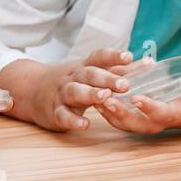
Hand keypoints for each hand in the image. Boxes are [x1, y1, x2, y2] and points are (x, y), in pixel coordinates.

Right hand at [0, 48, 136, 131]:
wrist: (31, 90)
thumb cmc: (71, 81)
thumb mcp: (90, 72)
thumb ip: (119, 69)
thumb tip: (149, 63)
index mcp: (84, 67)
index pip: (98, 57)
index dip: (113, 56)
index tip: (129, 56)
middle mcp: (73, 78)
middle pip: (89, 74)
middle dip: (106, 78)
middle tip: (124, 85)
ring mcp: (62, 94)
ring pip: (75, 92)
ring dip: (90, 94)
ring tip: (105, 97)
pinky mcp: (55, 112)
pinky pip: (63, 116)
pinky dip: (73, 120)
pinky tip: (85, 124)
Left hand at [100, 62, 180, 132]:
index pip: (165, 114)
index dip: (152, 108)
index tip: (137, 98)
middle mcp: (169, 119)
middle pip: (141, 125)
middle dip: (122, 116)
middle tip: (105, 101)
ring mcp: (160, 119)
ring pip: (133, 125)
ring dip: (114, 115)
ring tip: (96, 100)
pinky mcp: (154, 114)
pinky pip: (132, 118)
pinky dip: (116, 112)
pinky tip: (102, 99)